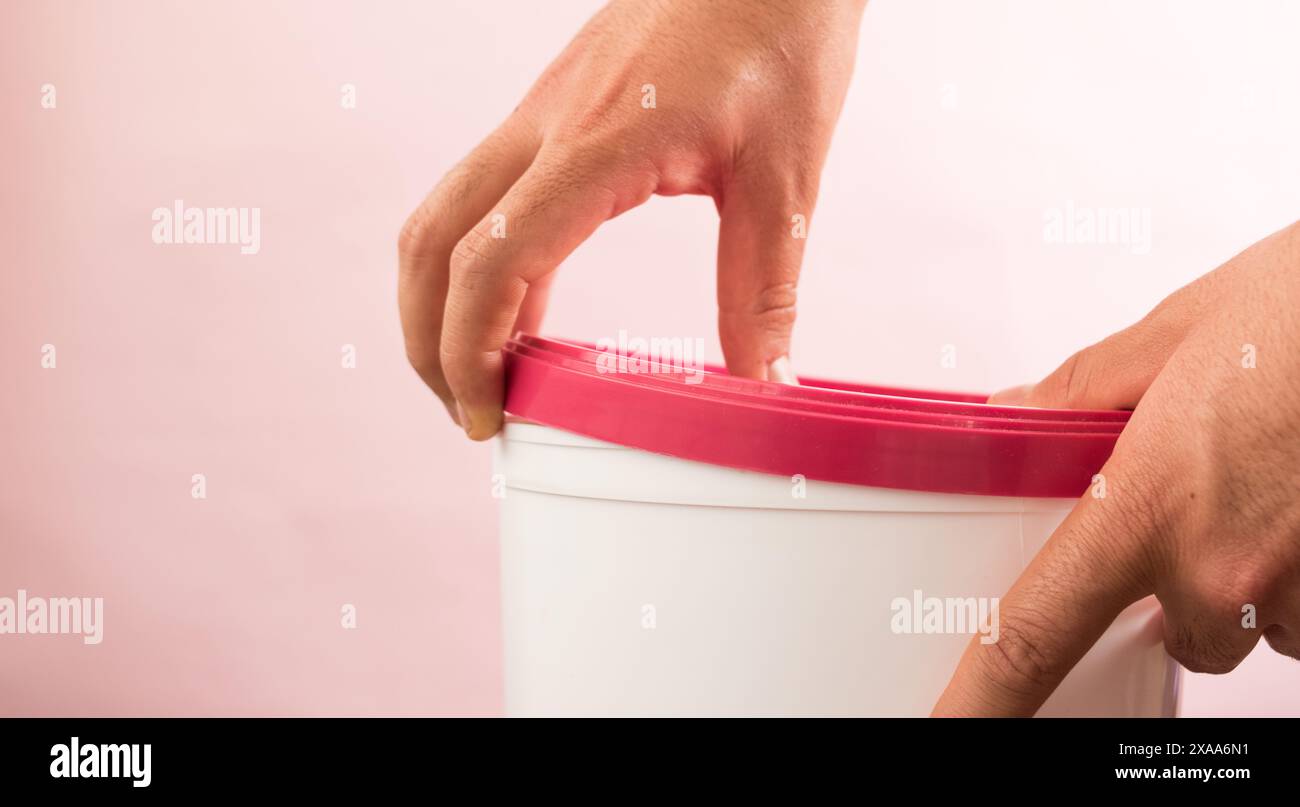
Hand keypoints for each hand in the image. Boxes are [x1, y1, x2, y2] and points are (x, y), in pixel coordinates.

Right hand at [398, 0, 866, 437]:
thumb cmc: (779, 35)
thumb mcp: (783, 177)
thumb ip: (763, 287)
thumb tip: (765, 383)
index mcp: (595, 145)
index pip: (490, 261)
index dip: (470, 352)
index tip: (487, 416)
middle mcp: (544, 126)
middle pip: (430, 244)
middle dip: (427, 340)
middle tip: (470, 411)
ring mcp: (538, 114)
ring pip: (442, 216)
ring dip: (440, 301)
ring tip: (486, 374)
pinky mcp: (552, 111)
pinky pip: (486, 197)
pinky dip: (482, 265)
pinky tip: (526, 311)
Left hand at [934, 222, 1299, 715]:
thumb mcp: (1173, 335)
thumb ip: (1083, 390)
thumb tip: (1018, 411)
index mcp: (1145, 509)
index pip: (1035, 632)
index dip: (985, 696)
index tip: (954, 723)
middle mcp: (1222, 572)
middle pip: (1170, 631)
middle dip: (1172, 584)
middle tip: (1199, 503)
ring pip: (1250, 623)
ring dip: (1249, 576)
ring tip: (1270, 486)